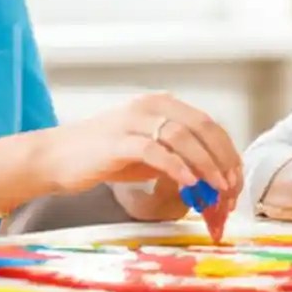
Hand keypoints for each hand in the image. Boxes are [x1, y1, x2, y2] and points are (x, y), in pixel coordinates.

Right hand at [40, 92, 242, 202]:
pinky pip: (155, 151)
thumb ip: (178, 158)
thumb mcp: (148, 153)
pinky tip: (189, 183)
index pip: (207, 122)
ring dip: (205, 163)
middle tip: (231, 186)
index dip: (227, 150)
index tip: (236, 178)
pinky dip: (177, 167)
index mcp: (161, 104)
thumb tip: (212, 179)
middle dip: (222, 157)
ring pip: (182, 136)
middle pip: (201, 126)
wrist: (55, 157)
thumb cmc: (103, 157)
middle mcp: (150, 106)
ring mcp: (133, 121)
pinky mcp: (118, 141)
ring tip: (217, 187)